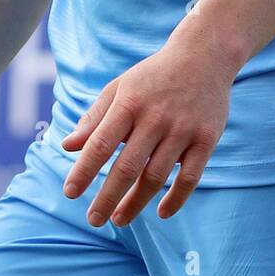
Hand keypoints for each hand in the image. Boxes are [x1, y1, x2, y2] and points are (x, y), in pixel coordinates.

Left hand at [59, 31, 234, 224]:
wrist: (204, 56)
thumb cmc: (153, 77)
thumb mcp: (120, 88)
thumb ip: (94, 118)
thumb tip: (67, 146)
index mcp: (129, 103)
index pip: (101, 144)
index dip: (84, 171)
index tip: (70, 193)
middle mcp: (155, 117)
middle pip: (127, 167)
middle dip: (107, 197)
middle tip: (93, 219)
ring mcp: (183, 129)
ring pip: (156, 176)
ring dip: (136, 203)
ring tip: (119, 219)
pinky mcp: (206, 139)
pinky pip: (190, 177)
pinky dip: (175, 199)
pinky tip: (161, 212)